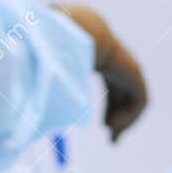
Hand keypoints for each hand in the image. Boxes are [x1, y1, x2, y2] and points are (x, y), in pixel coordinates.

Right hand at [55, 3, 148, 141]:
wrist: (77, 33)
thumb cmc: (59, 50)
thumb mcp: (54, 72)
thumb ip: (50, 86)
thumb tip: (32, 103)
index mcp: (104, 61)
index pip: (114, 88)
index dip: (110, 110)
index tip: (105, 127)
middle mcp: (120, 65)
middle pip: (125, 97)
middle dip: (118, 119)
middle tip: (112, 140)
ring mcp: (129, 68)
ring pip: (133, 102)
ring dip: (123, 121)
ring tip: (108, 131)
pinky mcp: (135, 73)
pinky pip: (139, 101)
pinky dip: (128, 116)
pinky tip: (110, 124)